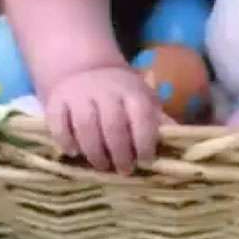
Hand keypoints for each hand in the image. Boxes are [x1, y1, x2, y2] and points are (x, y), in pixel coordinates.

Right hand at [43, 65, 161, 173]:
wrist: (83, 68)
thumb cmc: (121, 92)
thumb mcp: (143, 99)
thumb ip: (158, 119)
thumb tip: (183, 140)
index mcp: (133, 91)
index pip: (141, 116)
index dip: (145, 141)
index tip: (146, 161)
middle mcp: (106, 90)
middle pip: (113, 124)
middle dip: (120, 152)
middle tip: (124, 170)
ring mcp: (79, 94)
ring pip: (85, 125)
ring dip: (94, 151)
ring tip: (102, 166)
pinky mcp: (55, 100)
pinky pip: (58, 123)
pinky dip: (65, 141)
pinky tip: (74, 153)